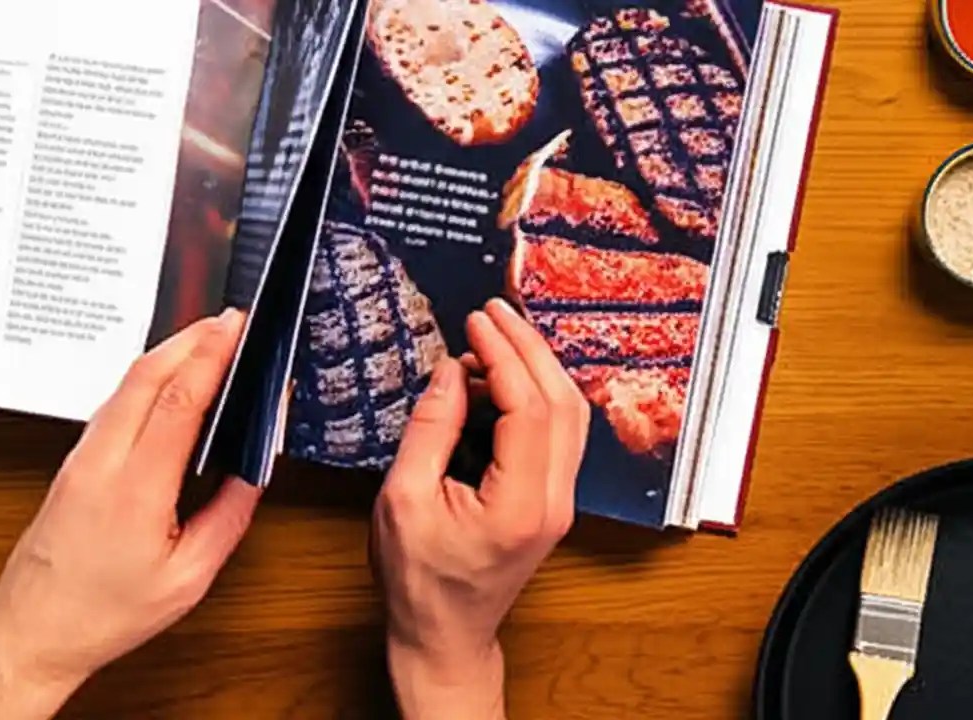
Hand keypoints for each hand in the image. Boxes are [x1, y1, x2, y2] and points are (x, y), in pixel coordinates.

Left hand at [0, 310, 258, 719]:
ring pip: (125, 384)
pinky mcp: (73, 462)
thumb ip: (229, 518)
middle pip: (146, 375)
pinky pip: (114, 403)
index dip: (211, 356)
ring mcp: (80, 459)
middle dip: (192, 337)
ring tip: (207, 340)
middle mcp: (100, 463)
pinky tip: (169, 381)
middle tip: (232, 320)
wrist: (32, 632)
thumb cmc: (101, 614)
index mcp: (135, 491)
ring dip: (169, 353)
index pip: (177, 401)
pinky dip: (148, 378)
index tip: (237, 328)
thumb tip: (255, 471)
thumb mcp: (189, 579)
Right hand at [372, 299, 589, 719]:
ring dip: (537, 368)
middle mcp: (554, 502)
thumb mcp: (403, 500)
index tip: (477, 322)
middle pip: (563, 403)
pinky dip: (535, 395)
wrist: (444, 636)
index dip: (504, 355)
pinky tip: (501, 378)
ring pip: (569, 416)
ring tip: (498, 334)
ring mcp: (559, 502)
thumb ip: (429, 430)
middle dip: (529, 347)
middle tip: (494, 312)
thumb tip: (451, 370)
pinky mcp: (551, 500)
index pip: (528, 408)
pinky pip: (558, 434)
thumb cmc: (418, 582)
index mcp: (520, 505)